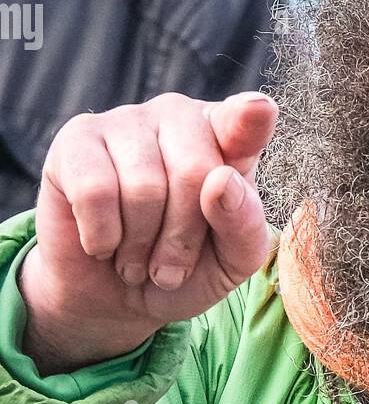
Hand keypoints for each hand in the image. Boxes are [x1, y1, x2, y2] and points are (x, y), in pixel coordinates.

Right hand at [18, 91, 278, 372]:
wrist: (111, 295)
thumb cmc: (183, 267)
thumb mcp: (230, 261)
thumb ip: (244, 225)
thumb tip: (221, 182)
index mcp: (228, 136)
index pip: (246, 120)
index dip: (249, 118)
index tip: (257, 108)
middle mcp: (180, 115)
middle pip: (194, 173)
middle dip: (183, 238)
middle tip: (170, 265)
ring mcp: (126, 120)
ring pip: (144, 187)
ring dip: (140, 246)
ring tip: (136, 257)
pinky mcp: (76, 139)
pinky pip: (94, 192)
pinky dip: (102, 237)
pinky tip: (102, 242)